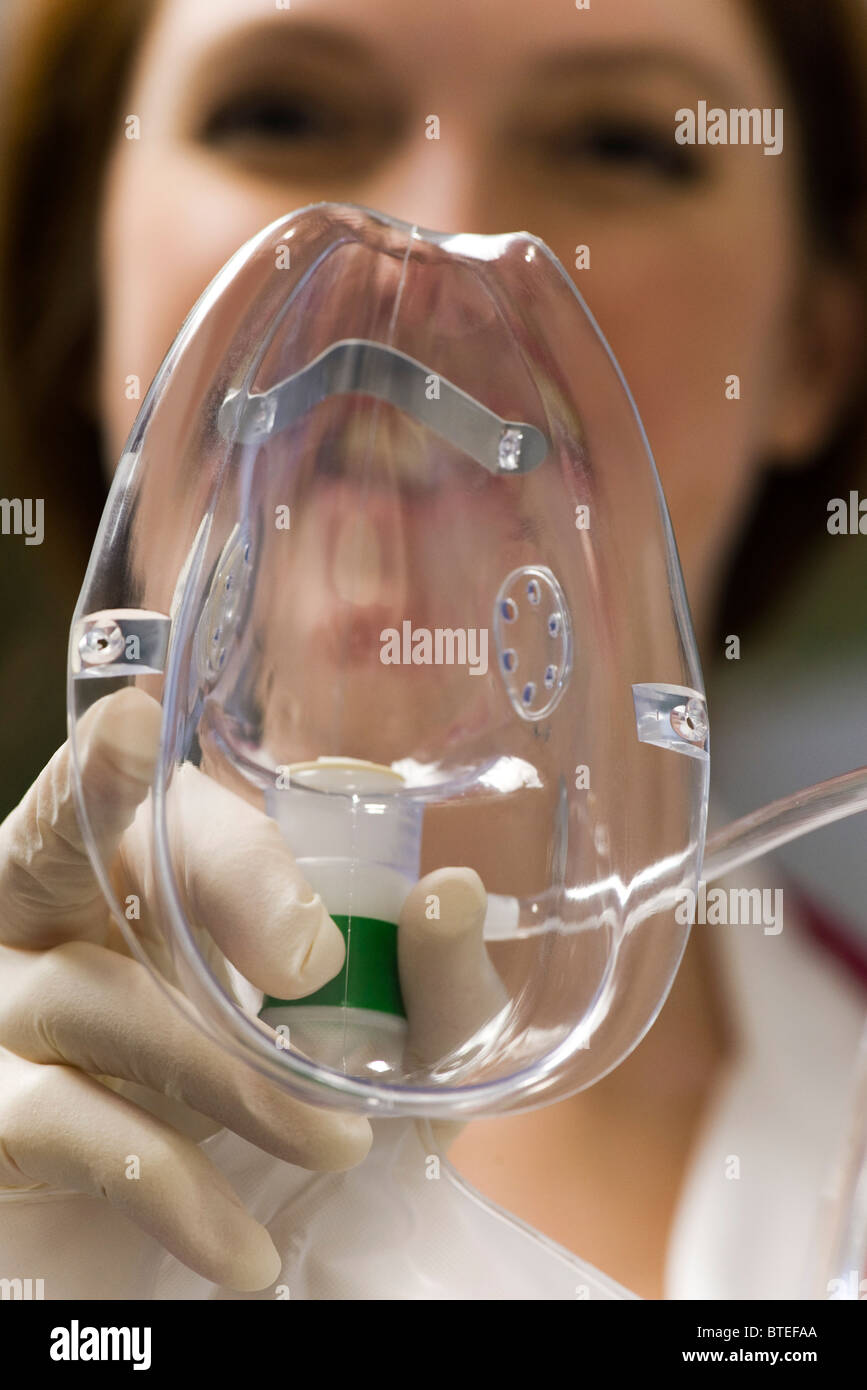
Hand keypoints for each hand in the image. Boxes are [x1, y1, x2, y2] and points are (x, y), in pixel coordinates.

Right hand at [0, 688, 506, 1289]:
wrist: (188, 1253)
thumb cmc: (284, 1114)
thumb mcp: (380, 1055)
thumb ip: (427, 989)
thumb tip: (449, 897)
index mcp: (148, 866)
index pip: (153, 792)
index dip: (156, 779)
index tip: (153, 737)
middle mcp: (51, 911)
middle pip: (82, 841)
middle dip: (213, 879)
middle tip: (313, 961)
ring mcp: (8, 1006)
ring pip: (100, 998)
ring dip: (231, 1075)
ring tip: (338, 1143)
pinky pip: (71, 1128)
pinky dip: (175, 1188)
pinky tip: (247, 1248)